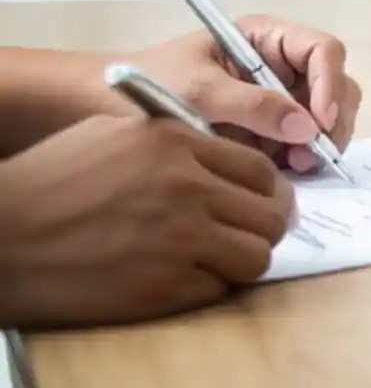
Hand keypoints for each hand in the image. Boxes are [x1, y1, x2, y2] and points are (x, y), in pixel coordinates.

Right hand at [0, 116, 294, 326]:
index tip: (261, 204)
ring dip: (244, 259)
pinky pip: (220, 289)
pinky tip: (181, 276)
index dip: (268, 192)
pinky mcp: (166, 285)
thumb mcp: (113, 134)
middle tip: (247, 235)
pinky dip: (209, 285)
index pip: (260, 170)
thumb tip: (219, 158)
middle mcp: (188, 187)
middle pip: (271, 214)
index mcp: (177, 144)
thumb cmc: (46, 181)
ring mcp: (181, 238)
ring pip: (257, 255)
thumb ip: (173, 140)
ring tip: (218, 259)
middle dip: (265, 227)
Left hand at [130, 15, 362, 172]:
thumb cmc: (152, 84)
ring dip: (321, 141)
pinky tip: (286, 169)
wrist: (109, 109)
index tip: (318, 121)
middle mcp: (282, 65)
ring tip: (296, 165)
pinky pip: (308, 140)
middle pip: (336, 84)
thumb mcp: (200, 92)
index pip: (323, 50)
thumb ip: (252, 105)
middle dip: (332, 119)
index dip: (330, 83)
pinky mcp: (275, 129)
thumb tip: (306, 128)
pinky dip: (307, 156)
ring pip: (328, 116)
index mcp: (266, 39)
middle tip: (313, 154)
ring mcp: (281, 98)